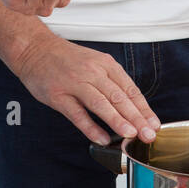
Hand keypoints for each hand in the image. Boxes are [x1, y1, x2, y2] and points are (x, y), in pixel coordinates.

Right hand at [12, 32, 160, 146]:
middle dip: (137, 118)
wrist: (34, 49)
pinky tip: (102, 139)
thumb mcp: (94, 62)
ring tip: (131, 135)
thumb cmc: (66, 59)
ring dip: (118, 120)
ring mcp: (74, 83)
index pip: (130, 89)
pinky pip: (77, 114)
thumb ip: (111, 83)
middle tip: (148, 135)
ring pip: (101, 104)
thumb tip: (132, 108)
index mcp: (105, 64)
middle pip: (119, 97)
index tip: (154, 124)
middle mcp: (92, 72)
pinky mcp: (58, 95)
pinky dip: (91, 128)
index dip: (144, 109)